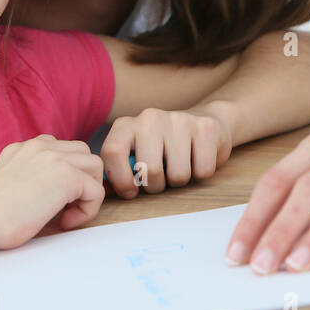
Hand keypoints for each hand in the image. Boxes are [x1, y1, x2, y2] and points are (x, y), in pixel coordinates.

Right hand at [0, 135, 105, 248]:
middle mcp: (40, 146)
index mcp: (25, 147)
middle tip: (65, 208)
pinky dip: (87, 211)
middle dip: (82, 179)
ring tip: (67, 214)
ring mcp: (55, 157)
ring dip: (88, 192)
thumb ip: (27, 178)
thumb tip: (48, 194)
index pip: (61, 150)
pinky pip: (96, 191)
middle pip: (83, 153)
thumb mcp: (6, 184)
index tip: (52, 202)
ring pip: (95, 166)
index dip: (66, 176)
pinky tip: (64, 223)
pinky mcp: (67, 176)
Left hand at [102, 106, 233, 197]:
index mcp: (126, 125)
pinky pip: (203, 170)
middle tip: (161, 178)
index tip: (132, 191)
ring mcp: (179, 120)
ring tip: (180, 166)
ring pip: (178, 174)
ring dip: (180, 181)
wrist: (202, 123)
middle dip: (157, 186)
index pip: (113, 152)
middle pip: (150, 170)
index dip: (121, 179)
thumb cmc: (162, 149)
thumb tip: (104, 190)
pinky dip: (201, 174)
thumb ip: (118, 171)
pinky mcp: (205, 127)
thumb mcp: (135, 155)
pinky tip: (197, 159)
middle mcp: (150, 118)